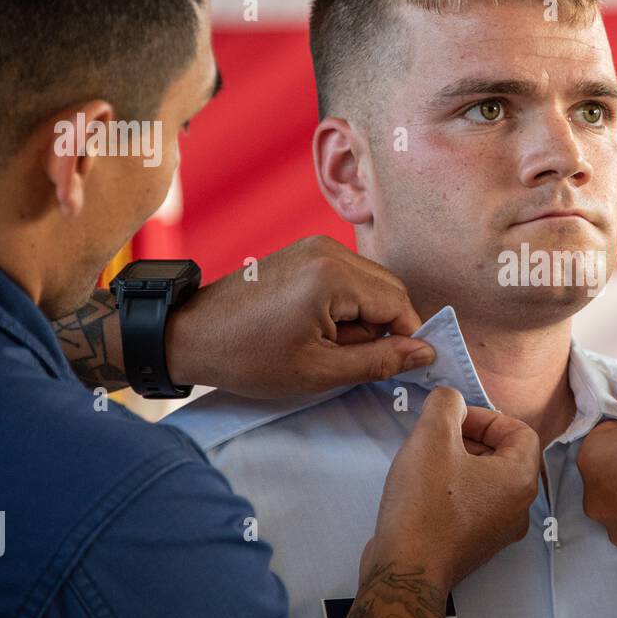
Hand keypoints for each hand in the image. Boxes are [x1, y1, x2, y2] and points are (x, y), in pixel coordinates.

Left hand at [165, 235, 435, 397]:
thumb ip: (379, 361)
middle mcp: (329, 250)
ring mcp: (315, 247)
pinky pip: (348, 279)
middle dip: (384, 328)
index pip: (399, 305)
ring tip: (329, 346)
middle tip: (353, 360)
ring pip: (370, 285)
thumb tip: (426, 353)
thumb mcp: (319, 371)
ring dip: (364, 319)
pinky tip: (319, 329)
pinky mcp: (304, 252)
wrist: (190, 335)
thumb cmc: (249, 358)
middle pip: (389, 290)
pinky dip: (346, 306)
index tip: (398, 369)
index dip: (406, 340)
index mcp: (334, 275)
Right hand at [364, 388, 540, 591]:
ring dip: (460, 463)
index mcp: (521, 479)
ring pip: (486, 481)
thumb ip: (445, 405)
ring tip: (425, 461)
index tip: (452, 420)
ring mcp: (499, 531)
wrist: (407, 570)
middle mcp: (519, 507)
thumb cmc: (425, 503)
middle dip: (470, 438)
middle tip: (435, 437)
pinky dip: (454, 489)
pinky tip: (422, 490)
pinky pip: (473, 505)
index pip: (520, 432)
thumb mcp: (432, 438)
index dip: (487, 417)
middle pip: (504, 456)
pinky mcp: (476, 546)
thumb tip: (452, 401)